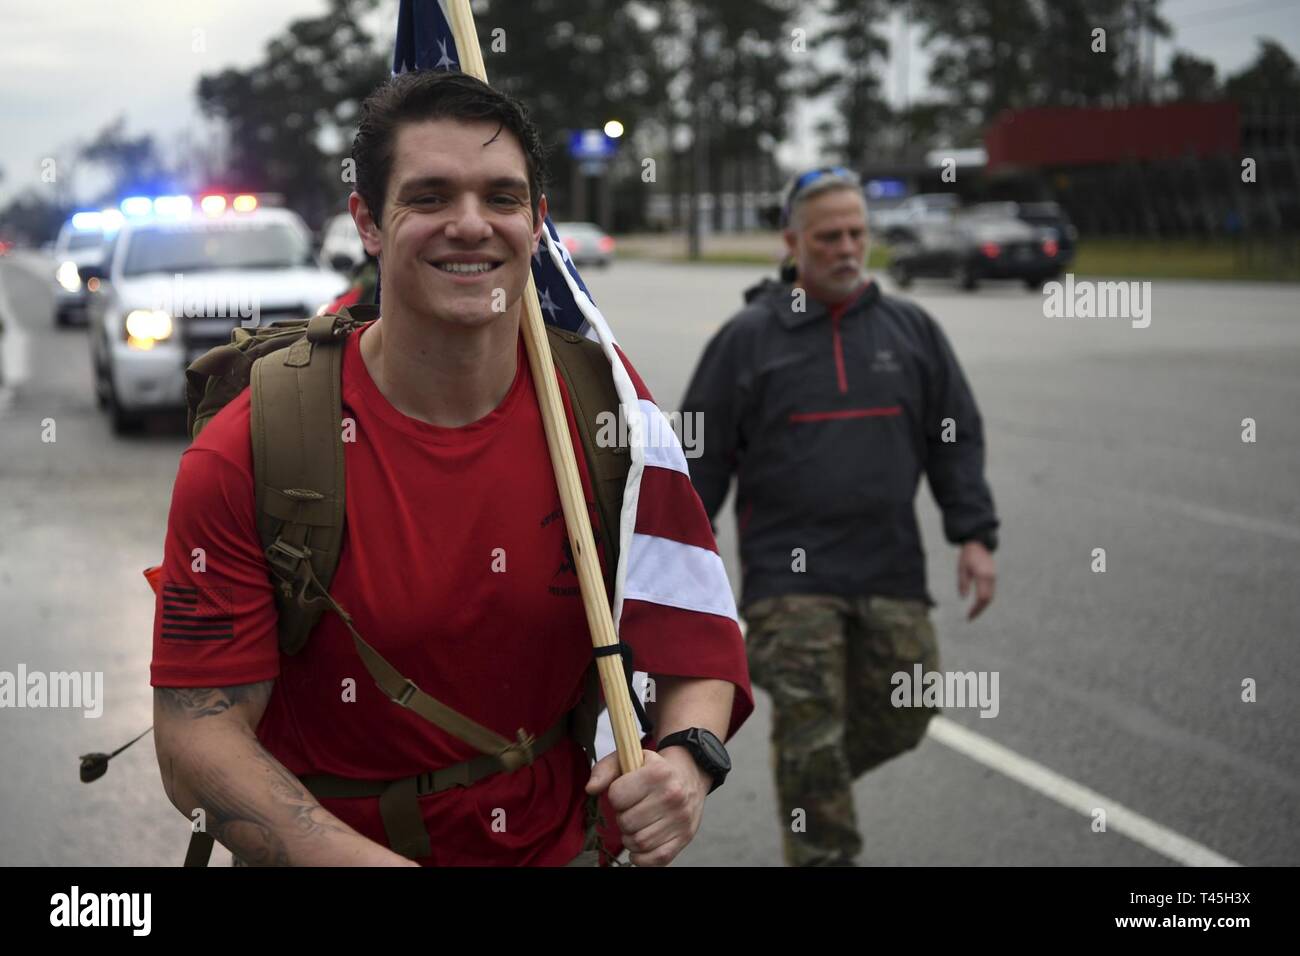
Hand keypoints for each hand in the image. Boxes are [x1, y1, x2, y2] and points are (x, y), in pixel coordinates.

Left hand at [585, 747, 708, 865]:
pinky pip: (657, 859)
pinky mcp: (684, 837)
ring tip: (637, 825)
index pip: (617, 796)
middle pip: (626, 822)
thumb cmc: (653, 769)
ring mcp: (680, 819)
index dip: (615, 796)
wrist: (689, 775)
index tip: (624, 793)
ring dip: (630, 838)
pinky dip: (643, 858)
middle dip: (622, 818)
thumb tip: (590, 789)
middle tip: (631, 810)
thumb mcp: (629, 759)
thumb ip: (605, 770)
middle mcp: (672, 796)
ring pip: (639, 842)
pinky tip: (640, 846)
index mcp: (657, 773)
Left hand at [957, 540, 995, 620]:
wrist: (978, 544)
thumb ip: (963, 583)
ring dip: (982, 606)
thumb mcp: (961, 569)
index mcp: (982, 576)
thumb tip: (964, 598)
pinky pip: (991, 591)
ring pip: (991, 596)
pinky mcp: (993, 577)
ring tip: (973, 613)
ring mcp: (994, 577)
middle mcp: (991, 578)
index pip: (982, 597)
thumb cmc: (967, 556)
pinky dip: (985, 600)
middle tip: (970, 617)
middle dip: (979, 610)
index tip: (969, 616)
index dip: (976, 609)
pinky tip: (977, 603)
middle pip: (988, 599)